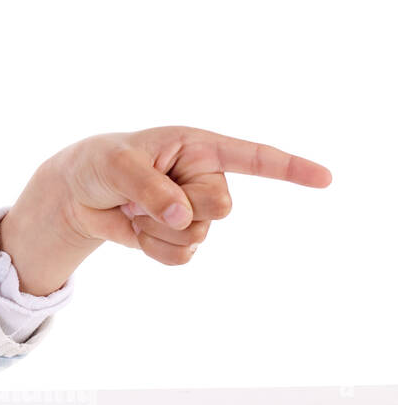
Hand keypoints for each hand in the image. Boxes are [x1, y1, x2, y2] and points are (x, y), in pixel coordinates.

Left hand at [50, 125, 332, 264]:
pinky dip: (154, 250)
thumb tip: (183, 218)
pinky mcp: (178, 237)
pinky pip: (181, 257)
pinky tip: (136, 231)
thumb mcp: (117, 166)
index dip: (290, 168)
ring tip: (135, 209)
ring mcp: (194, 210)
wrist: (78, 194)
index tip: (326, 179)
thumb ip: (150, 188)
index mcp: (198, 147)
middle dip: (182, 205)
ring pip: (198, 235)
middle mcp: (204, 178)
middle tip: (144, 193)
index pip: (253, 157)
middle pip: (221, 206)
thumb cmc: (100, 164)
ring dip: (159, 229)